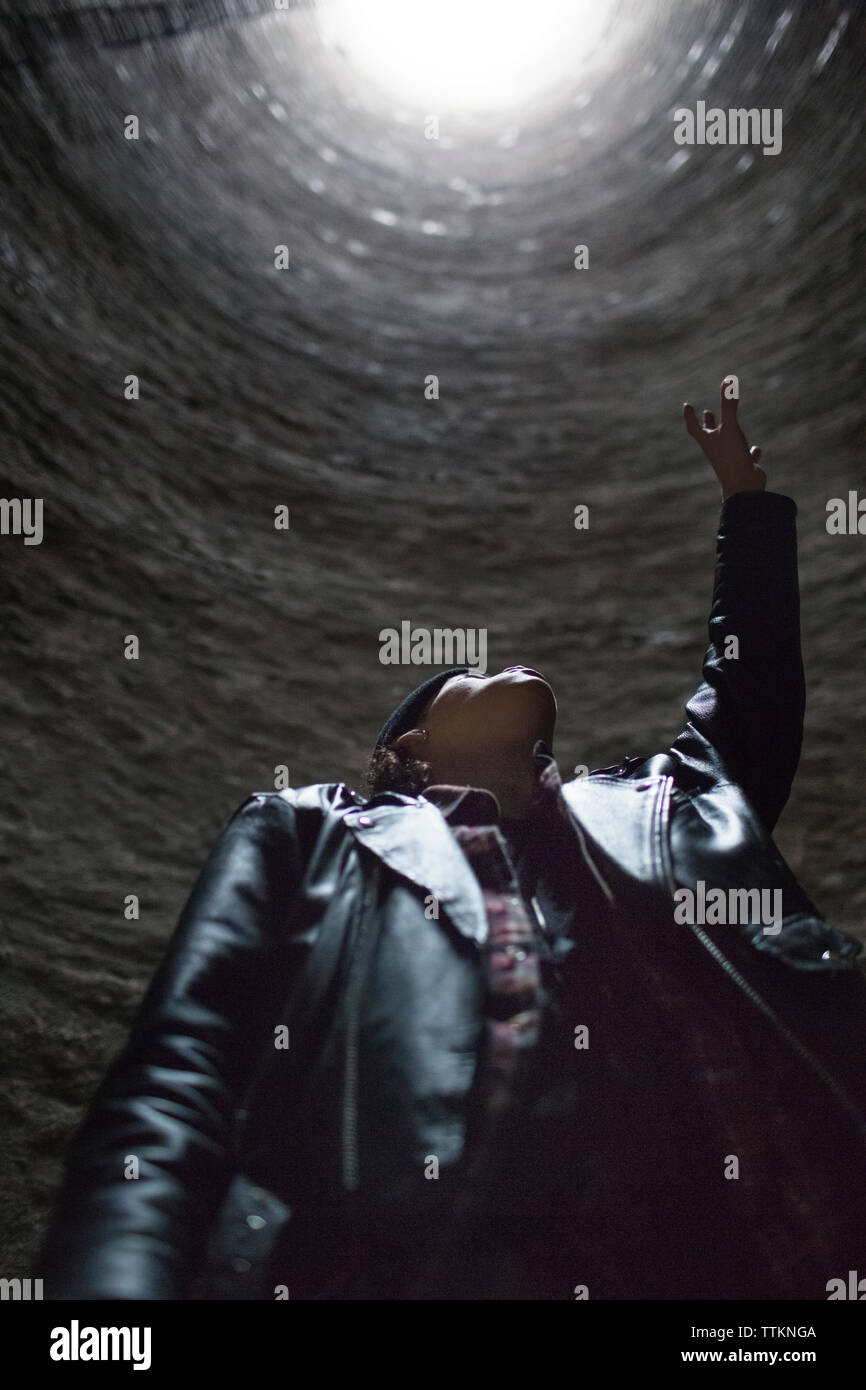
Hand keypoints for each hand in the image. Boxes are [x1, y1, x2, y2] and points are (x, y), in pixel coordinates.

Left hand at [683, 377, 766, 500]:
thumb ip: (728, 404)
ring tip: (730, 428)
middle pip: (708, 435)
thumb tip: (727, 380)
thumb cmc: (732, 457)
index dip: (689, 416)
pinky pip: (746, 457)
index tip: (687, 405)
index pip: (694, 427)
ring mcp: (729, 460)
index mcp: (708, 442)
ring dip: (727, 435)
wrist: (743, 487)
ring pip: (727, 445)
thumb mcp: (731, 427)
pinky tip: (756, 449)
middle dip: (707, 424)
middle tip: (705, 412)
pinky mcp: (743, 466)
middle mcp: (716, 451)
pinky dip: (750, 452)